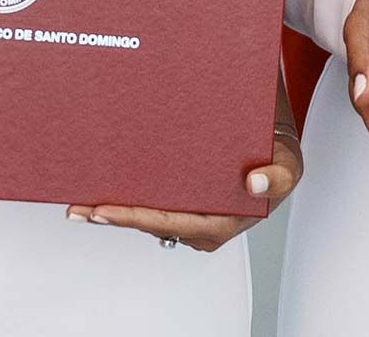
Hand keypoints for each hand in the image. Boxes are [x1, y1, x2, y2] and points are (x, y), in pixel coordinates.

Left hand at [67, 125, 300, 250]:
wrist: (271, 144)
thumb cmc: (276, 159)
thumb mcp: (287, 165)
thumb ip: (278, 176)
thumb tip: (253, 183)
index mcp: (222, 222)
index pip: (171, 222)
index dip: (136, 218)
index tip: (106, 210)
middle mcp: (201, 224)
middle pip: (150, 223)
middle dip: (114, 217)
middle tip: (80, 208)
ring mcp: (189, 215)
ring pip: (145, 216)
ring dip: (114, 209)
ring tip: (80, 202)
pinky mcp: (181, 202)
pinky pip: (150, 204)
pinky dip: (126, 199)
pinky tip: (102, 191)